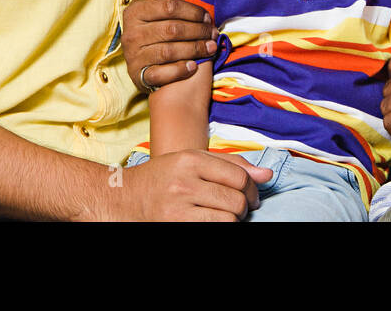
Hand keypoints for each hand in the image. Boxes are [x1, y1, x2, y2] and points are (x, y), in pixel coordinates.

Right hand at [103, 149, 272, 221]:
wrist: (122, 198)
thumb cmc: (163, 178)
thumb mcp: (192, 160)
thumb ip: (231, 164)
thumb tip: (268, 175)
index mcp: (190, 160)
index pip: (239, 176)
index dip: (253, 189)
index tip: (252, 196)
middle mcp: (183, 182)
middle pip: (236, 200)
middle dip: (244, 207)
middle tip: (239, 209)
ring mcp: (177, 208)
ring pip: (228, 220)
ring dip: (232, 221)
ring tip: (225, 216)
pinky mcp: (175, 226)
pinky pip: (214, 230)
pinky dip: (219, 227)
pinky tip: (212, 222)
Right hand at [121, 0, 217, 89]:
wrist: (137, 61)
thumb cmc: (147, 26)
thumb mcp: (145, 4)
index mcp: (134, 13)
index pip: (169, 7)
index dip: (192, 11)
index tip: (208, 17)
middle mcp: (132, 34)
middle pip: (172, 29)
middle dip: (198, 31)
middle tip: (214, 33)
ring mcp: (134, 56)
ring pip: (169, 51)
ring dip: (195, 49)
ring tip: (212, 47)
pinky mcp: (139, 75)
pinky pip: (160, 74)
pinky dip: (179, 70)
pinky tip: (193, 66)